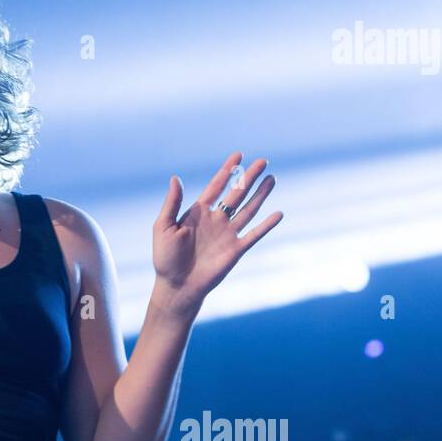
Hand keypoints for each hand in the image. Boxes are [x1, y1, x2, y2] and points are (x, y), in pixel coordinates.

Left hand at [152, 151, 283, 309]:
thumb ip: (172, 203)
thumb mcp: (163, 226)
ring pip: (248, 209)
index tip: (238, 155)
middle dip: (249, 177)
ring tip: (272, 179)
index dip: (227, 170)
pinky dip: (266, 225)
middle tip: (262, 161)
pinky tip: (278, 213)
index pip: (216, 186)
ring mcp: (227, 234)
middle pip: (236, 193)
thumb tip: (176, 178)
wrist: (177, 285)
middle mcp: (216, 220)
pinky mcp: (235, 250)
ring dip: (260, 195)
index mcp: (198, 212)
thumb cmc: (165, 258)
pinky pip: (253, 234)